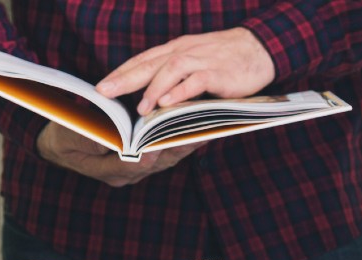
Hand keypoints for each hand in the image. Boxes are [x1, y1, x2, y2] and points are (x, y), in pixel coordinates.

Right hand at [36, 122, 203, 186]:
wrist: (63, 146)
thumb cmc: (64, 137)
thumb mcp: (69, 136)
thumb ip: (87, 138)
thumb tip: (104, 137)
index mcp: (109, 172)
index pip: (132, 166)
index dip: (146, 155)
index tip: (158, 146)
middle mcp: (128, 174)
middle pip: (158, 162)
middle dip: (176, 147)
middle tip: (194, 133)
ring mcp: (139, 167)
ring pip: (168, 156)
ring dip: (185, 141)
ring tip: (203, 126)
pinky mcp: (148, 157)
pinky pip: (169, 149)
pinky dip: (182, 137)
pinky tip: (197, 124)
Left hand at [96, 27, 274, 114]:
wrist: (261, 49)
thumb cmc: (225, 60)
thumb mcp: (194, 63)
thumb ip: (174, 77)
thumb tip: (151, 99)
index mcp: (176, 49)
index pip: (143, 60)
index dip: (121, 72)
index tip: (101, 86)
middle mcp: (185, 51)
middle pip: (149, 63)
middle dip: (124, 79)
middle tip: (104, 93)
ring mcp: (202, 60)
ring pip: (170, 70)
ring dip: (153, 89)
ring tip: (140, 109)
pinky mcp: (218, 72)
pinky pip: (196, 81)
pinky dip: (181, 92)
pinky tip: (167, 103)